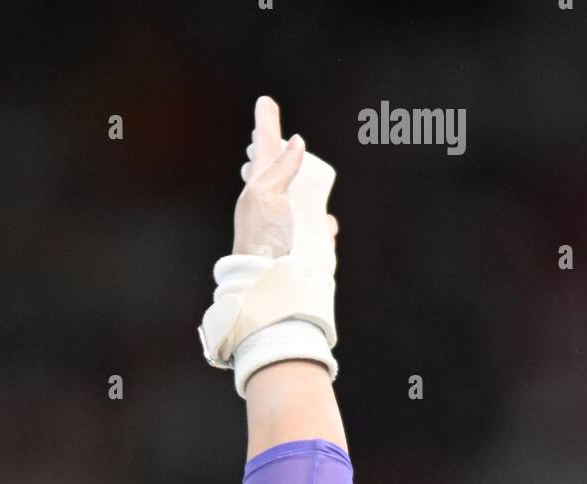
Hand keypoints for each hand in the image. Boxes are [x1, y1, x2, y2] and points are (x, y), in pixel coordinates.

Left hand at [233, 95, 337, 257]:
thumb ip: (281, 168)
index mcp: (260, 185)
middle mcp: (275, 200)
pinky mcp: (308, 240)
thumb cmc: (261, 238)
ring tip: (307, 172)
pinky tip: (326, 223)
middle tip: (271, 133)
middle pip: (282, 168)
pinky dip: (324, 222)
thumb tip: (296, 143)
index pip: (265, 146)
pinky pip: (321, 225)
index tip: (265, 102)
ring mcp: (292, 220)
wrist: (270, 279)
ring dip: (306, 184)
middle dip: (281, 153)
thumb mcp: (266, 196)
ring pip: (303, 194)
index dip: (266, 124)